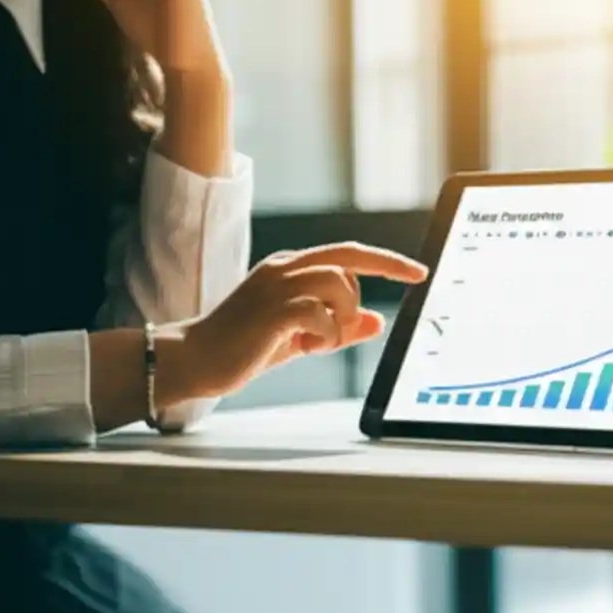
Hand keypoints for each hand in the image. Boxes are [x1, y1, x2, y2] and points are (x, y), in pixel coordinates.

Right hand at [163, 243, 428, 400]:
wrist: (194, 359)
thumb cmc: (242, 347)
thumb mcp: (299, 337)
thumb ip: (337, 327)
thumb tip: (378, 322)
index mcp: (289, 268)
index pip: (347, 253)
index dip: (386, 260)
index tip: (418, 272)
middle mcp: (284, 268)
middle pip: (350, 258)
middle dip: (377, 280)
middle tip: (379, 309)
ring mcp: (276, 286)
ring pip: (339, 282)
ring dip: (342, 316)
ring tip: (318, 340)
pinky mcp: (271, 310)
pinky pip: (320, 312)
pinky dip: (325, 334)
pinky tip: (305, 346)